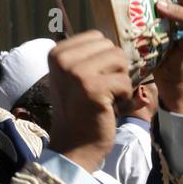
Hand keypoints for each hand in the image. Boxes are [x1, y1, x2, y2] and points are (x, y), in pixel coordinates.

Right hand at [47, 32, 133, 171]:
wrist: (75, 145)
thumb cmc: (82, 111)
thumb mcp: (78, 77)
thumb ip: (93, 56)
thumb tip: (122, 39)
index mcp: (57, 52)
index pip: (98, 37)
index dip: (106, 60)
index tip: (95, 81)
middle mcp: (63, 59)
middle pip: (111, 47)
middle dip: (115, 70)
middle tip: (102, 92)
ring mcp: (76, 72)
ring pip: (120, 61)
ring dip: (120, 82)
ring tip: (106, 98)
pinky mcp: (92, 87)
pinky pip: (125, 81)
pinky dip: (124, 97)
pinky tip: (109, 107)